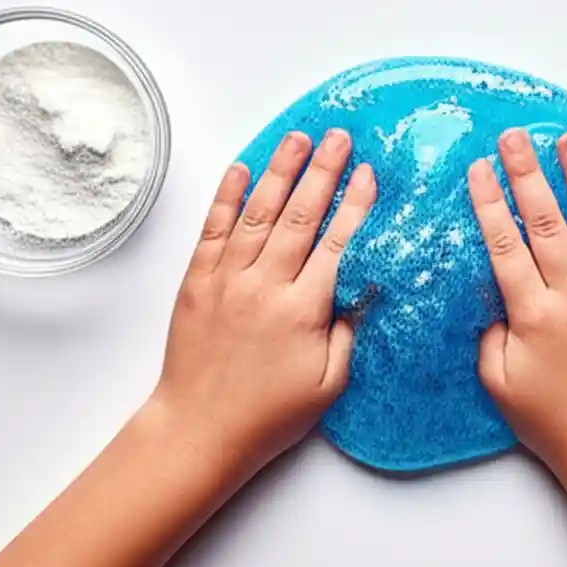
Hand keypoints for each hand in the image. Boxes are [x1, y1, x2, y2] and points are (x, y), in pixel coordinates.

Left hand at [152, 128, 376, 479]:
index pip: (336, 244)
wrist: (199, 430)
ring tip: (298, 137)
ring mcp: (227, 279)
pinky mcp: (197, 281)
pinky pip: (213, 229)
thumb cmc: (268, 414)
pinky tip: (241, 169)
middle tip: (339, 137)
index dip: (355, 205)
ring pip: (258, 213)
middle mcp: (265, 286)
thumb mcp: (328, 384)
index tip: (369, 174)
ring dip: (280, 171)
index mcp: (303, 311)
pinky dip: (227, 196)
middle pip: (300, 216)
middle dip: (323, 171)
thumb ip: (347, 333)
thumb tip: (361, 290)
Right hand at [468, 128, 566, 479]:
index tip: (478, 167)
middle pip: (547, 222)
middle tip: (514, 137)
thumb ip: (490, 335)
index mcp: (534, 315)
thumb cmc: (552, 419)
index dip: (489, 203)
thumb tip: (494, 296)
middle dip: (527, 173)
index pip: (505, 246)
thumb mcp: (499, 383)